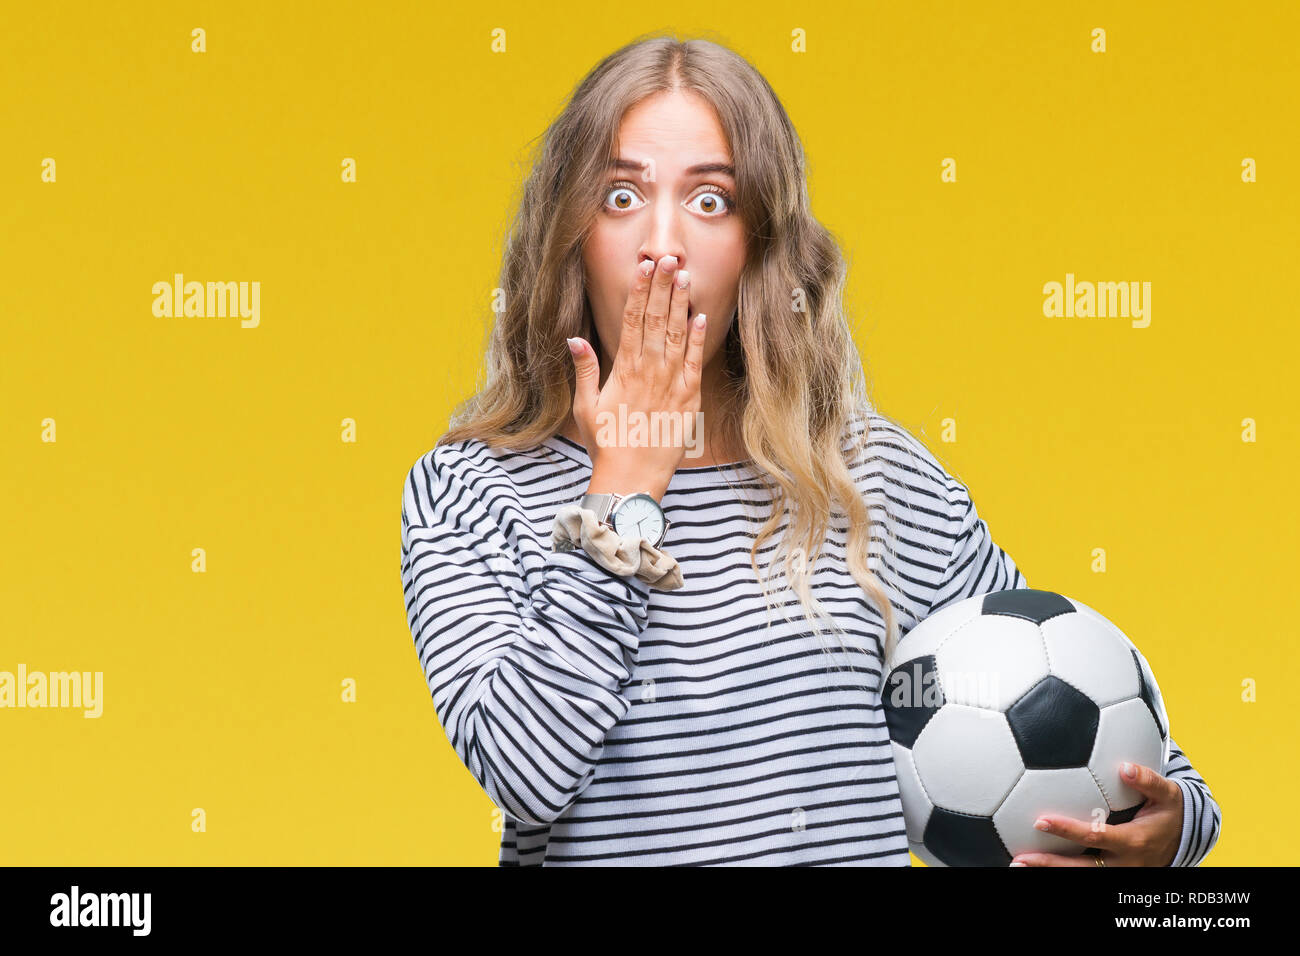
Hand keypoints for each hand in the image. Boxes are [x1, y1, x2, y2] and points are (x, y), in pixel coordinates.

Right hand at [567, 254, 705, 500]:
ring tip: (684, 275)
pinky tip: (700, 316)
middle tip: (668, 257)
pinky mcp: (689, 399)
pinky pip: (694, 362)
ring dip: (680, 304)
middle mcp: (648, 371)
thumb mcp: (586, 407)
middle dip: (662, 286)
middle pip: (655, 319)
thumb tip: (574, 338)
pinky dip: (697, 338)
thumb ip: (585, 370)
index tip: (643, 266)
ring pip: (675, 335)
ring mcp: (671, 384)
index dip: (638, 291)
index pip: (631, 320)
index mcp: (623, 370)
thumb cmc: (606, 444)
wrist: (632, 477)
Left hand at [1010, 762, 1183, 866]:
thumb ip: (1148, 780)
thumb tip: (1124, 767)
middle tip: (1020, 859)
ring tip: (1018, 865)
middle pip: (1081, 868)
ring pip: (1080, 876)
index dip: (1067, 831)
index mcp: (1132, 841)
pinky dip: (1060, 870)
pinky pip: (1085, 873)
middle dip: (1050, 864)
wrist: (1185, 841)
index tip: (1040, 821)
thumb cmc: (1170, 813)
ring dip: (1049, 871)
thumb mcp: (1168, 795)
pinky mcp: (1112, 873)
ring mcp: (1117, 872)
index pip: (1094, 837)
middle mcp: (1123, 862)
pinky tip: (1035, 864)